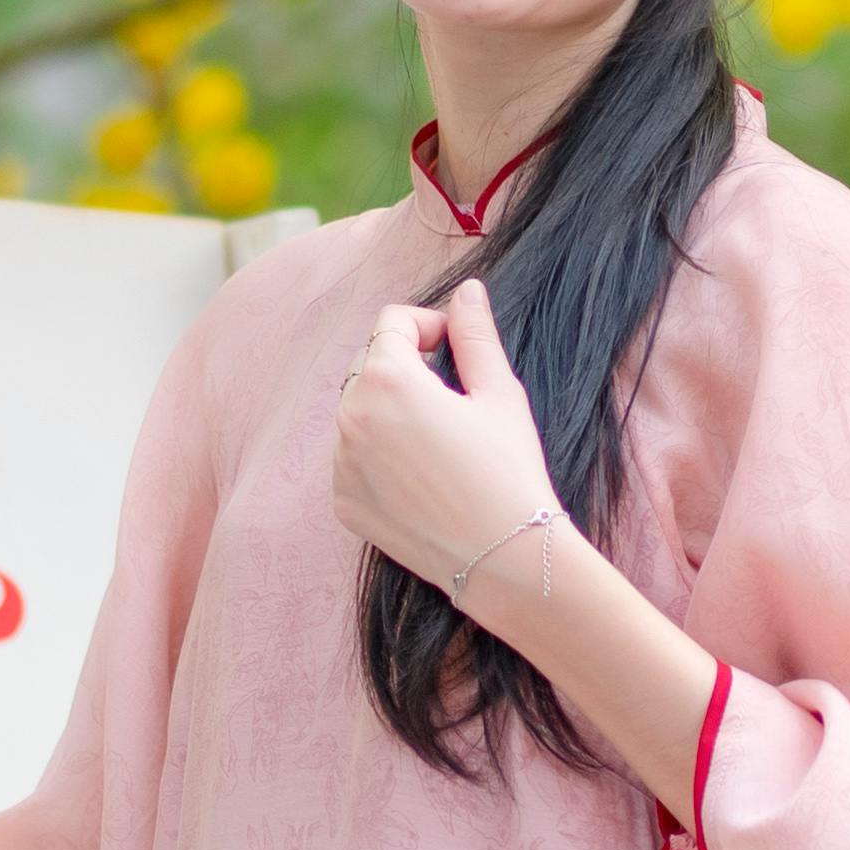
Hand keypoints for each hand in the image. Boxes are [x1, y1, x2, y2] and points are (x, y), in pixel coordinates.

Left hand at [331, 282, 571, 609]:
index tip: (455, 347)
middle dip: (406, 366)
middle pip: (370, 364)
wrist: (503, 557)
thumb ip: (475, 335)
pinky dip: (379, 455)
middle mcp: (351, 417)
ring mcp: (341, 463)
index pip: (392, 321)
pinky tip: (423, 476)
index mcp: (387, 379)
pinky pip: (354, 458)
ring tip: (439, 440)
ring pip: (359, 412)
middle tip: (453, 396)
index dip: (428, 325)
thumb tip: (467, 292)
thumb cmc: (508, 471)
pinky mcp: (343, 501)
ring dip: (390, 410)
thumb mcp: (499, 394)